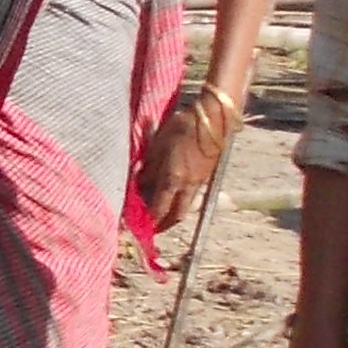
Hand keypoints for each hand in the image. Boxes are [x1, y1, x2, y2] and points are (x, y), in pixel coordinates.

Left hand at [142, 90, 237, 232]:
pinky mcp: (206, 177)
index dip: (147, 220)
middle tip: (151, 228)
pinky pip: (191, 197)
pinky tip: (173, 196)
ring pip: (185, 207)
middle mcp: (187, 186)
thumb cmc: (182, 127)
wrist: (214, 119)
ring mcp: (199, 183)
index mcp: (173, 179)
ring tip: (160, 214)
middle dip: (163, 226)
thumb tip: (140, 185)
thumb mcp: (158, 145)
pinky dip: (180, 202)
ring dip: (172, 215)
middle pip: (175, 216)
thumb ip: (149, 168)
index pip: (158, 209)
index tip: (134, 225)